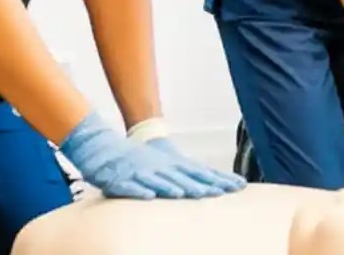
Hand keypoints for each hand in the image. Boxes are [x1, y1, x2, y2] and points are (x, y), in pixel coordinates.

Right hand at [60, 112, 234, 198]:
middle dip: (202, 184)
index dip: (219, 179)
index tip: (239, 186)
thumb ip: (185, 173)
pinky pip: (130, 186)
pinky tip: (150, 196)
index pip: (200, 172)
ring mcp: (141, 172)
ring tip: (188, 193)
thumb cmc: (138, 158)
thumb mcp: (165, 163)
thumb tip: (210, 181)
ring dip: (173, 187)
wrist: (104, 147)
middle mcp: (160, 168)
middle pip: (184, 176)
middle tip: (220, 192)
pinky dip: (140, 191)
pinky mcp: (121, 178)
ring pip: (159, 180)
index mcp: (172, 165)